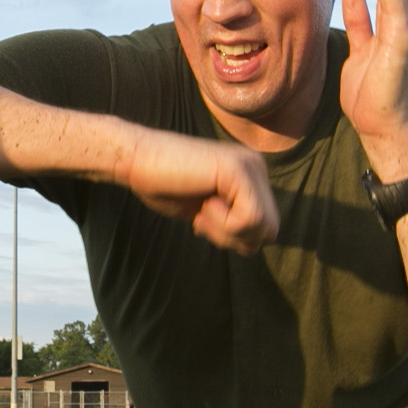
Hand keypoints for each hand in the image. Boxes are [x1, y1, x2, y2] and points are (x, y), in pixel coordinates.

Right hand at [120, 127, 277, 253]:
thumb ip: (234, 222)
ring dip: (226, 230)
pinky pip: (249, 219)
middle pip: (269, 230)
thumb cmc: (164, 186)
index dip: (233, 236)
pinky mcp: (238, 171)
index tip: (203, 217)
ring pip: (263, 228)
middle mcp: (257, 167)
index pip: (265, 227)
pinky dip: (222, 223)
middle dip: (234, 237)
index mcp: (252, 176)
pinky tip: (204, 202)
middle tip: (203, 218)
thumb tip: (254, 246)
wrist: (137, 161)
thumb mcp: (208, 211)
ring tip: (203, 207)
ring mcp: (250, 166)